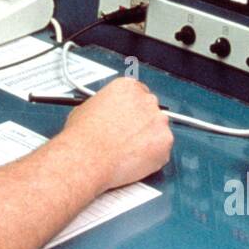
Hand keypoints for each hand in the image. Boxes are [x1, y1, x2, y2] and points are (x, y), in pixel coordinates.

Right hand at [56, 78, 172, 192]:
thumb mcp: (86, 108)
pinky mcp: (165, 143)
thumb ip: (104, 107)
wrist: (87, 158)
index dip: (133, 108)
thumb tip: (104, 113)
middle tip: (127, 137)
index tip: (130, 117)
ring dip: (148, 139)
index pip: (139, 92)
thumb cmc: (83, 136)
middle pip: (151, 110)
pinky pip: (162, 150)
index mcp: (127, 87)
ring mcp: (159, 121)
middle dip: (142, 123)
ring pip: (159, 131)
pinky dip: (153, 157)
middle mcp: (147, 100)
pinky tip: (135, 160)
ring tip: (128, 151)